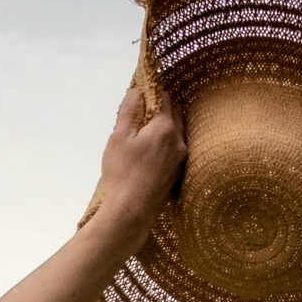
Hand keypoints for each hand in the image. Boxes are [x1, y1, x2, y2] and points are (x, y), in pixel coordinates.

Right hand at [94, 79, 185, 234]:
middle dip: (162, 109)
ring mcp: (183, 158)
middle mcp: (180, 140)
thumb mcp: (119, 137)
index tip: (140, 97)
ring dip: (167, 127)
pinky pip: (178, 149)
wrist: (132, 210)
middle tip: (142, 115)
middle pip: (176, 113)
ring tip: (147, 134)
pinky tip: (154, 153)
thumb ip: (129, 111)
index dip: (152, 94)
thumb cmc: (122, 172)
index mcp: (165, 127)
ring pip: (179, 132)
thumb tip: (137, 91)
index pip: (165, 98)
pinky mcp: (180, 172)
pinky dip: (168, 143)